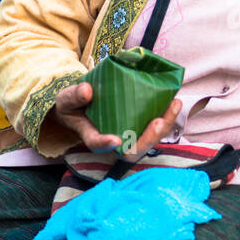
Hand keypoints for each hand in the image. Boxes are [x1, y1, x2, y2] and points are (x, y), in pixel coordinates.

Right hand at [54, 82, 181, 160]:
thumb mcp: (66, 99)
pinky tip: (174, 102)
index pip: (97, 144)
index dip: (106, 143)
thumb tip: (87, 90)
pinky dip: (165, 117)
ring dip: (163, 126)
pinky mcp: (137, 126)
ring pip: (147, 139)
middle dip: (148, 138)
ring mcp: (127, 134)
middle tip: (158, 121)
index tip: (115, 140)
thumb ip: (74, 96)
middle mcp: (112, 140)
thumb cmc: (72, 105)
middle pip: (131, 149)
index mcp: (91, 135)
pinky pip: (153, 127)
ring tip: (174, 105)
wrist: (79, 104)